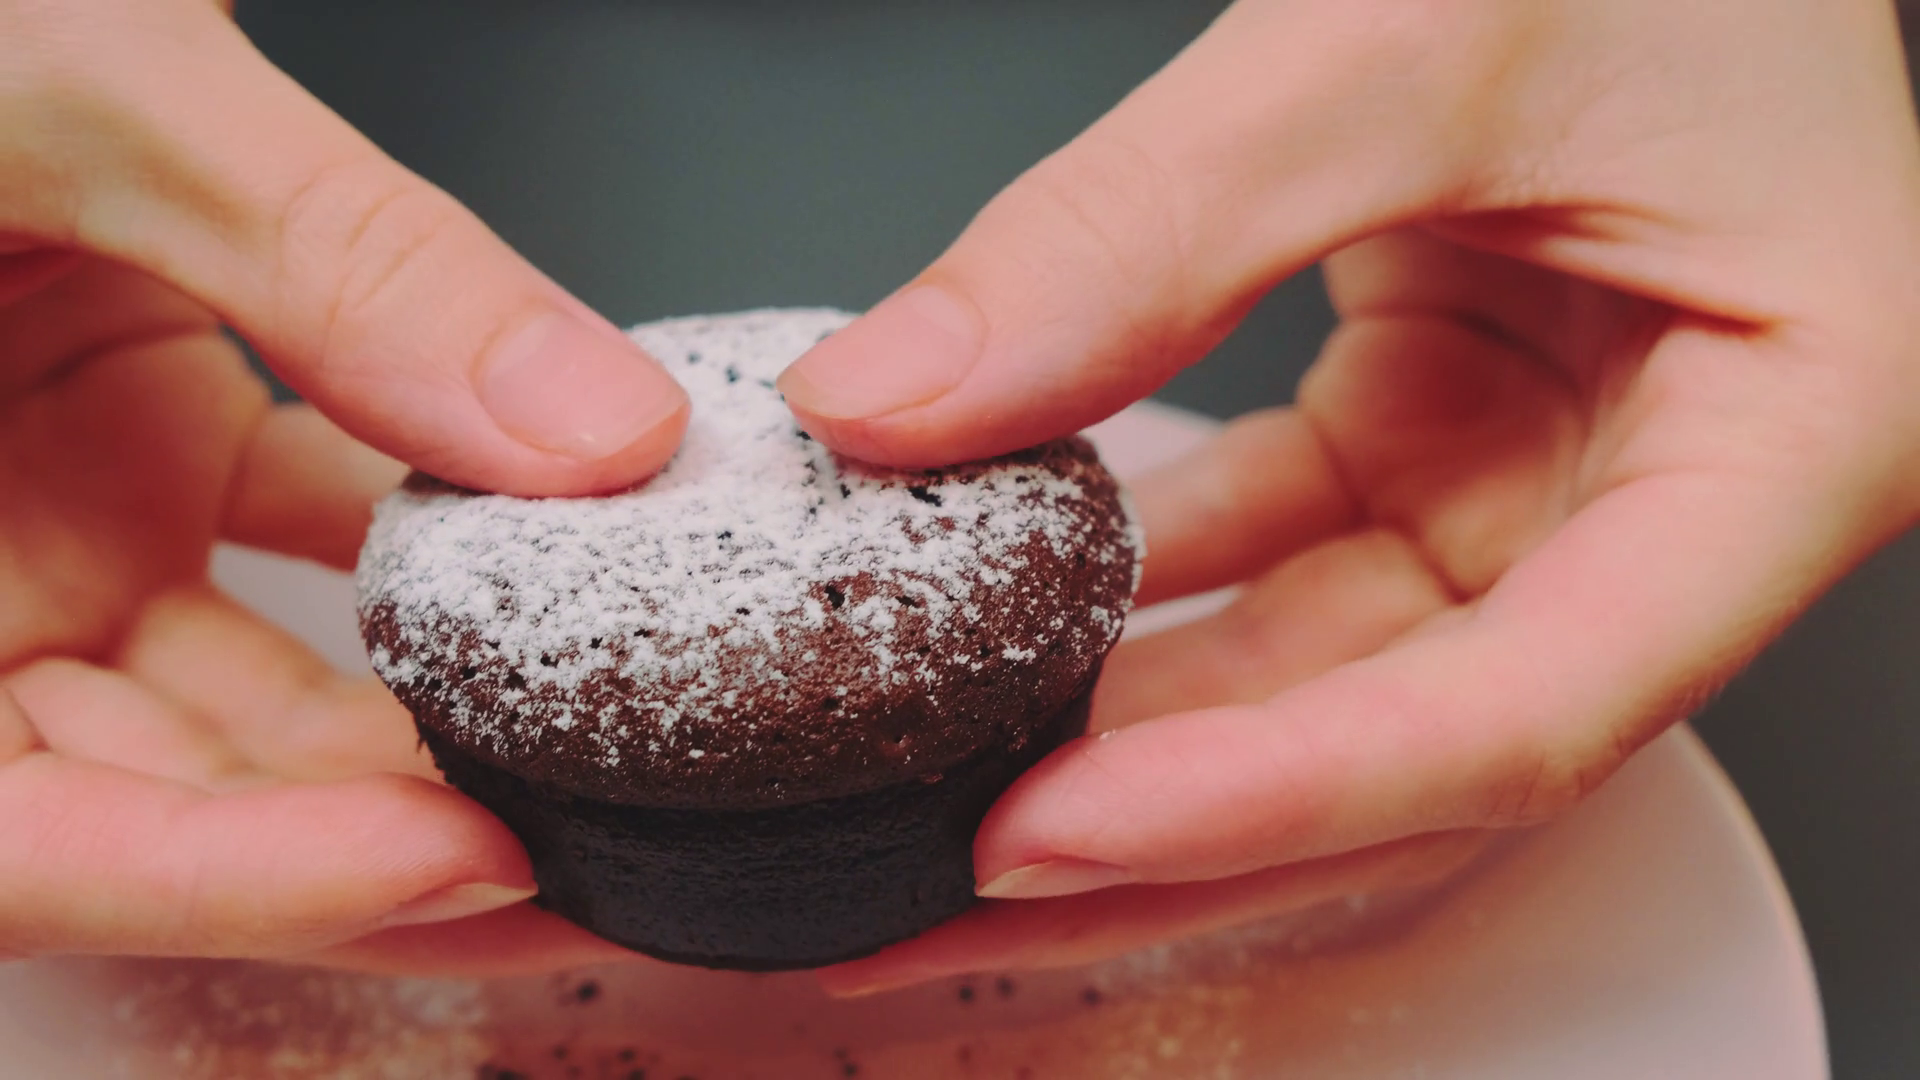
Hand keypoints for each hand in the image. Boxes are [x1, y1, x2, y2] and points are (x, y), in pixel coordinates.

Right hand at [0, 0, 688, 972]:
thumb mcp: (73, 95)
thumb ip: (333, 257)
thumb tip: (593, 429)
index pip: (26, 837)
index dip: (237, 884)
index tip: (456, 862)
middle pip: (168, 799)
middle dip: (388, 845)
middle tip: (603, 857)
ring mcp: (38, 525)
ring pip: (249, 698)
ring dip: (429, 725)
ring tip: (610, 744)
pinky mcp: (130, 447)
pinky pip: (290, 552)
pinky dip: (423, 573)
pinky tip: (554, 564)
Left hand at [790, 0, 1919, 991]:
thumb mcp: (1415, 31)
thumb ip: (1158, 222)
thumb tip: (909, 394)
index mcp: (1789, 440)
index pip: (1518, 708)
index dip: (1270, 795)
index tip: (1047, 831)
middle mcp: (1675, 494)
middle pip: (1405, 741)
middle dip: (1168, 828)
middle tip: (949, 884)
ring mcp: (1557, 467)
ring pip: (1329, 662)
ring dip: (1140, 718)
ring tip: (950, 765)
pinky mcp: (1456, 421)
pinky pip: (1291, 543)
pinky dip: (1154, 577)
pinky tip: (1018, 599)